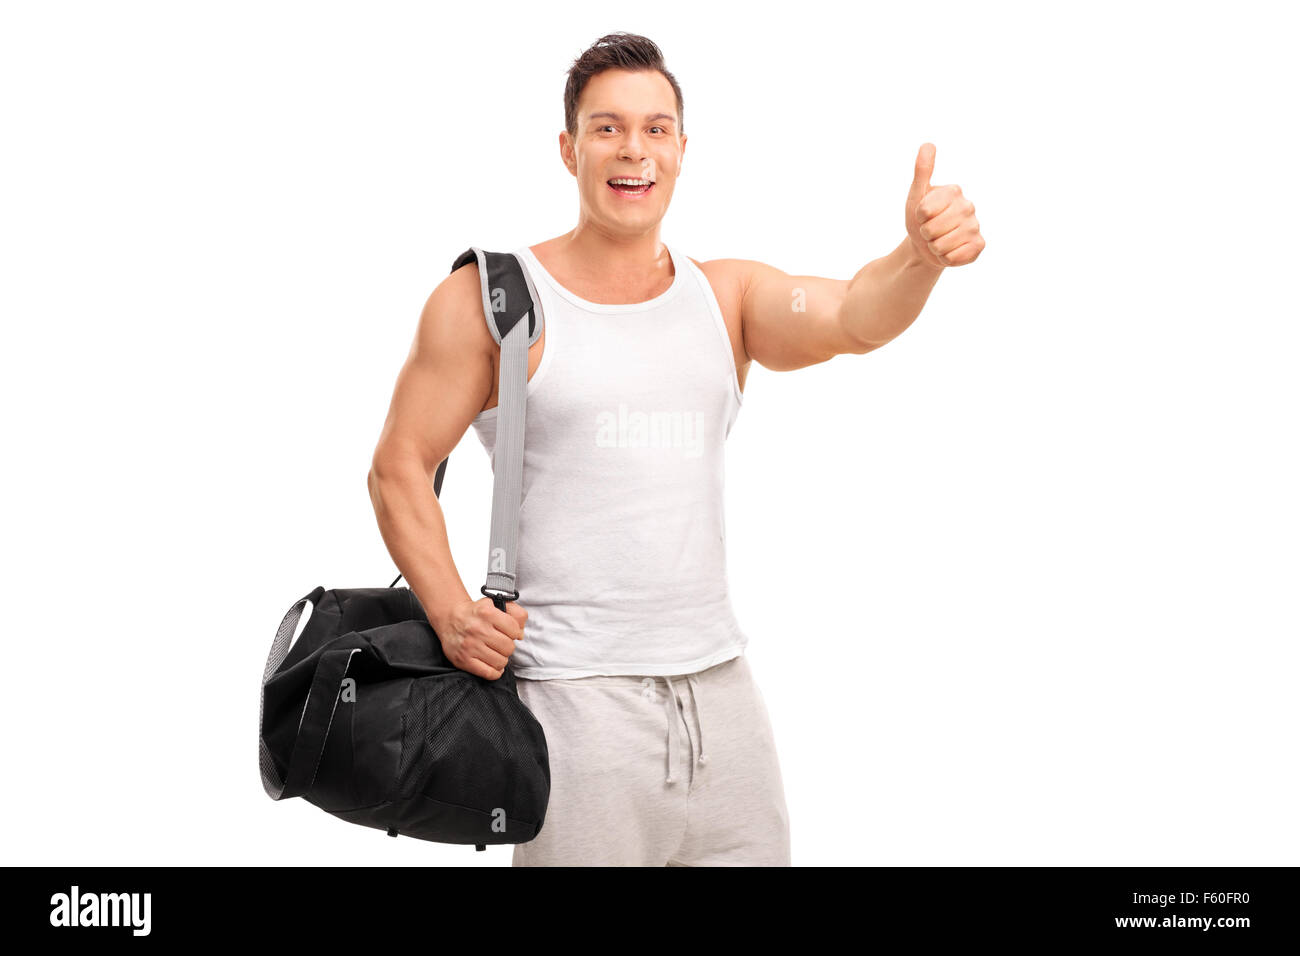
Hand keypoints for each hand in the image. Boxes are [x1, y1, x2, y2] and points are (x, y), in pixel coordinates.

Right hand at [432, 596, 526, 680]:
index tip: (510, 633)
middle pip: (509, 647)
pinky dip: (495, 672)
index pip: (514, 630)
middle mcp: (478, 629)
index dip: (515, 633)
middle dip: (508, 646)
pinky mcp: (463, 660)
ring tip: (496, 652)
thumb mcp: (496, 604)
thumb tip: (520, 634)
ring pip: (501, 661)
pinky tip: (494, 665)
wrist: (450, 618)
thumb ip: (516, 613)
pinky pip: (488, 673)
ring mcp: (470, 646)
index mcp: (487, 613)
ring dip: (502, 659)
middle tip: (501, 643)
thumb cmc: (475, 613)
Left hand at [905, 143, 983, 267]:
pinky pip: (955, 258)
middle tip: (930, 230)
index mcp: (953, 191)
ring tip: (938, 240)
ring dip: (934, 247)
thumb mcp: (916, 194)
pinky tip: (949, 251)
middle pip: (931, 229)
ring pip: (942, 245)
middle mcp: (968, 206)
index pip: (924, 211)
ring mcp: (975, 226)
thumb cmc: (920, 218)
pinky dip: (946, 259)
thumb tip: (928, 144)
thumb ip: (922, 171)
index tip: (923, 215)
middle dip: (925, 234)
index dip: (918, 217)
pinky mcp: (978, 245)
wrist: (926, 245)